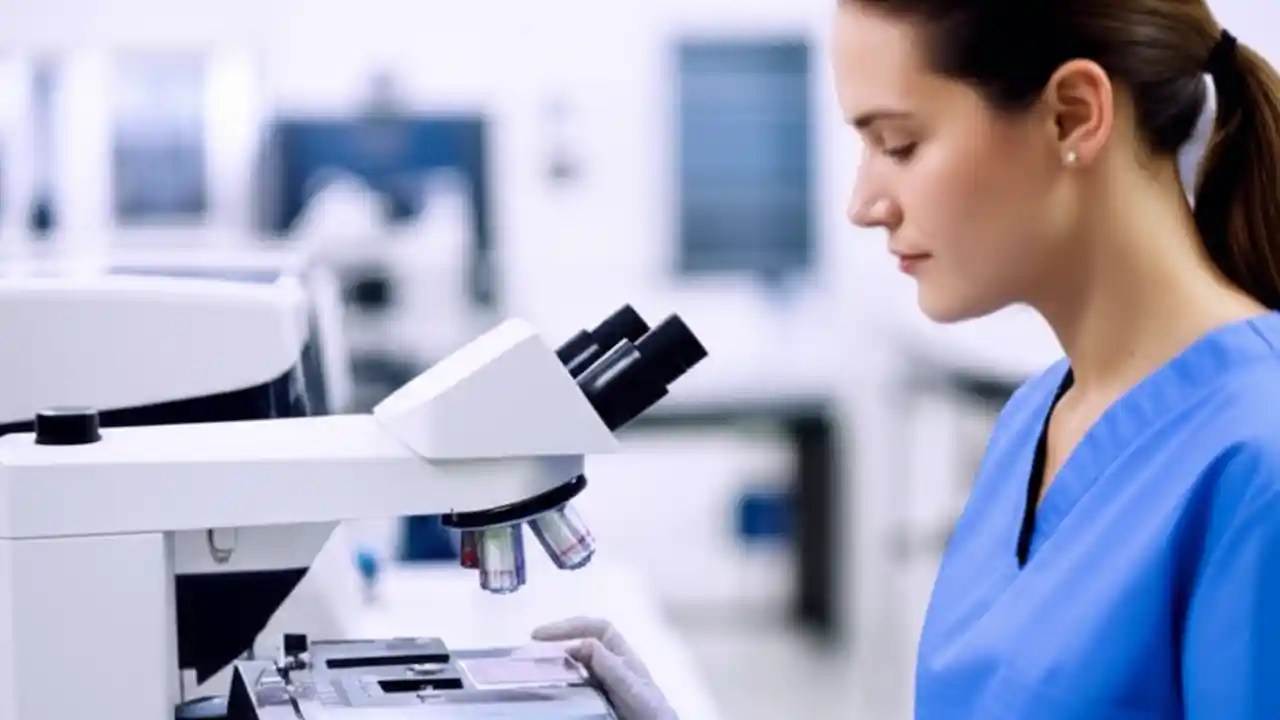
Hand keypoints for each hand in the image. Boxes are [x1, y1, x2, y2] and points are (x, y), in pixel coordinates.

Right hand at [531, 617, 677, 719]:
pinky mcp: (600, 698)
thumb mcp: (629, 685)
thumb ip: (608, 665)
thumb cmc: (649, 708)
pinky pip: (579, 682)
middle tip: (533, 641)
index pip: (596, 628)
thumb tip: (579, 643)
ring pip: (579, 661)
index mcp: (622, 655)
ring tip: (536, 664)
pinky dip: (564, 680)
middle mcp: (613, 664)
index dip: (570, 625)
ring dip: (559, 658)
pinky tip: (551, 688)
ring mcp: (606, 681)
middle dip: (560, 636)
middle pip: (584, 640)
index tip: (540, 634)